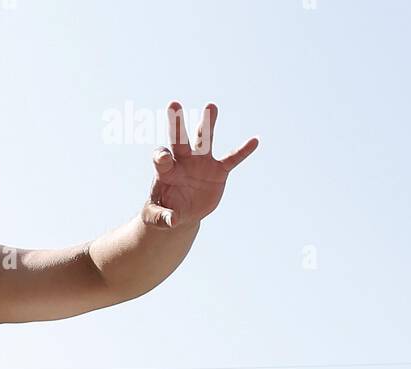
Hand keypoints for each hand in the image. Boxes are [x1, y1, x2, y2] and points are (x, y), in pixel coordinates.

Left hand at [143, 102, 257, 230]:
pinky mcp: (218, 171)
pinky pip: (232, 159)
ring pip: (204, 140)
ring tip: (210, 106)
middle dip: (176, 124)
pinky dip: (242, 152)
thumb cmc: (163, 212)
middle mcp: (183, 161)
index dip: (161, 156)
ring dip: (207, 124)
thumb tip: (172, 220)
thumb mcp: (156, 217)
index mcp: (166, 171)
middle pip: (179, 140)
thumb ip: (161, 217)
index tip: (164, 157)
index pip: (161, 158)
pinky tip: (254, 141)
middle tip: (173, 105)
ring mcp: (201, 163)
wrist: (181, 213)